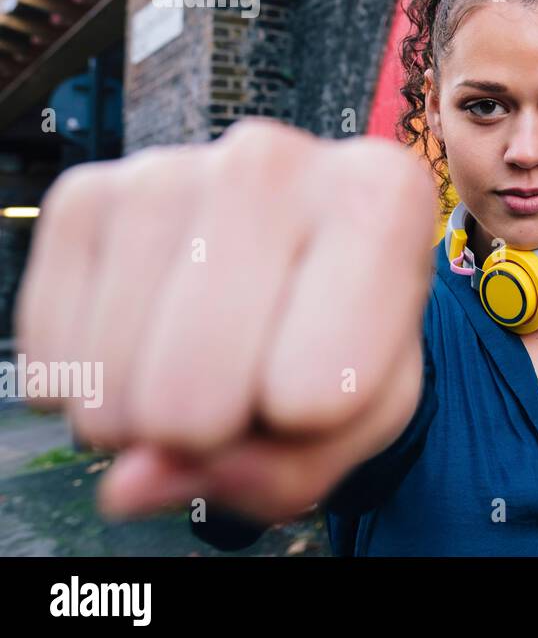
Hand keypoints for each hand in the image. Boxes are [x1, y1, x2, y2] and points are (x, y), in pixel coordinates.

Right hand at [13, 117, 438, 523]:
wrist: (298, 259)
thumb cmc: (350, 334)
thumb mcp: (368, 413)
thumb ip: (287, 469)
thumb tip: (134, 479)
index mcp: (383, 196)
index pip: (316, 393)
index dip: (311, 420)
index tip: (331, 369)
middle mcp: (273, 158)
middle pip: (195, 395)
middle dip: (213, 429)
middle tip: (249, 380)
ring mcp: (167, 168)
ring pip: (116, 384)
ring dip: (145, 413)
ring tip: (201, 358)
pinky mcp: (84, 195)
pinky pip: (55, 353)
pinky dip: (88, 381)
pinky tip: (144, 337)